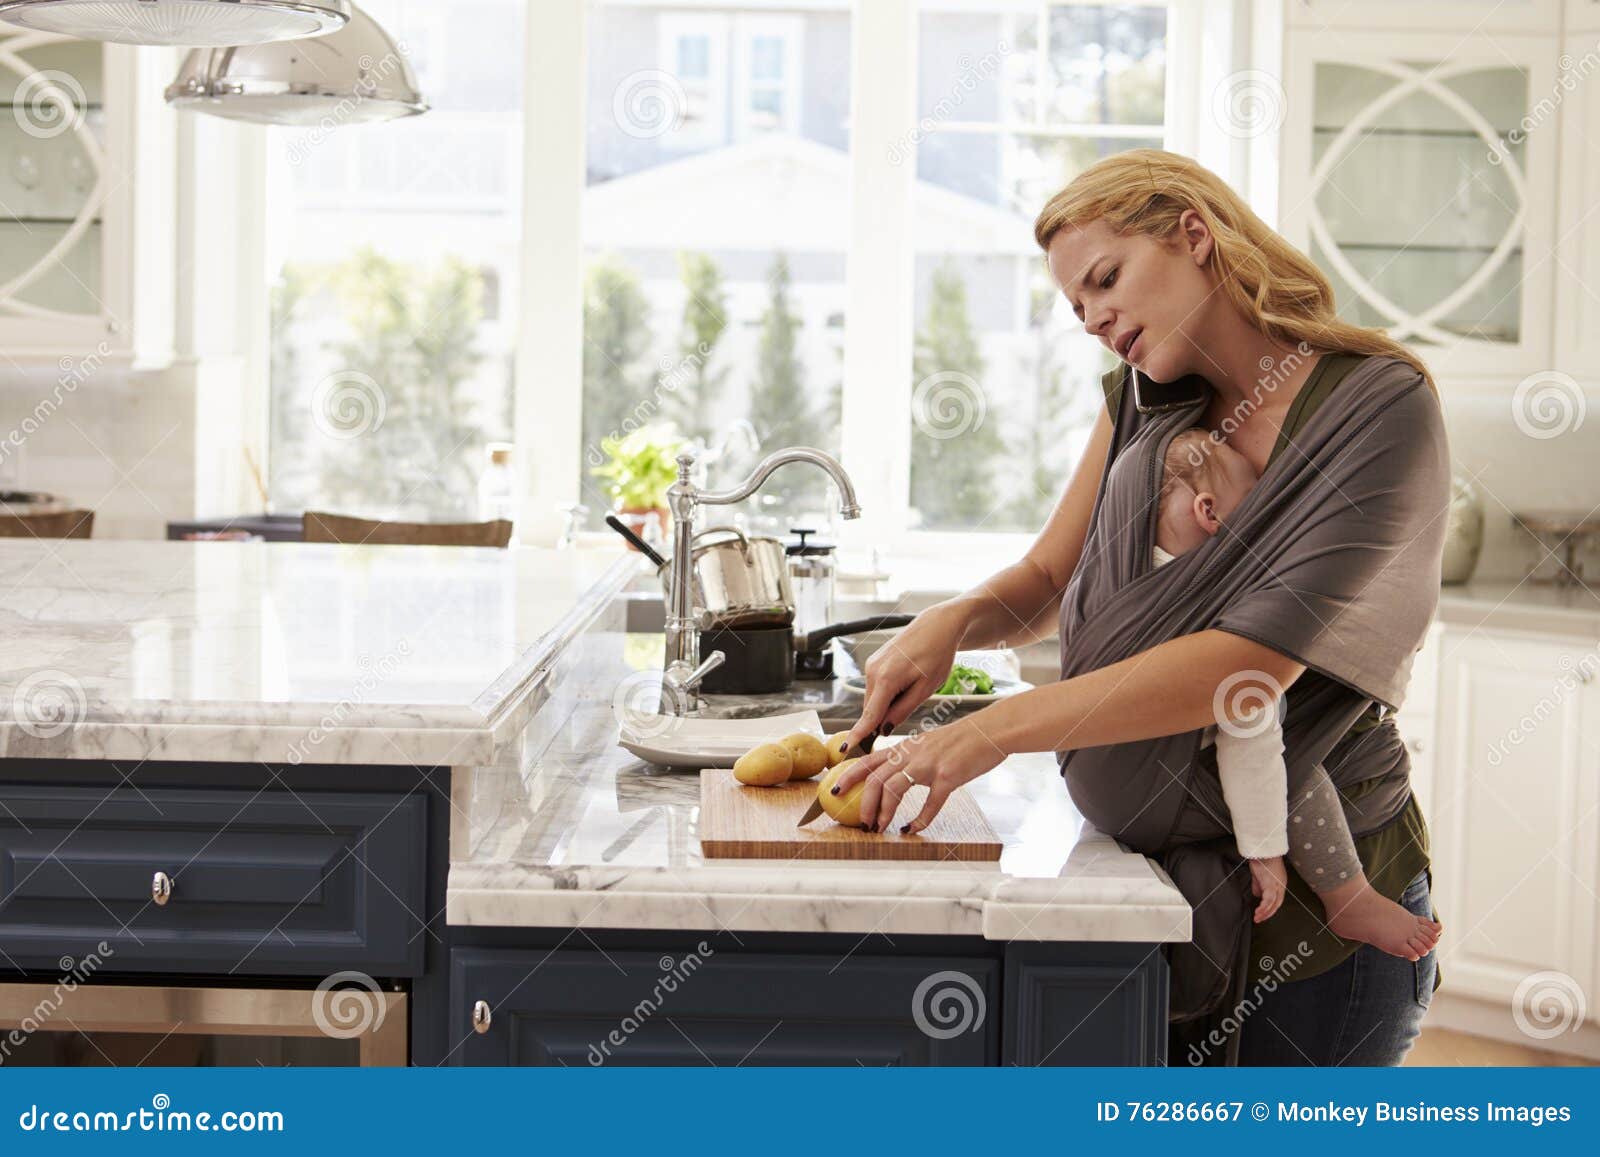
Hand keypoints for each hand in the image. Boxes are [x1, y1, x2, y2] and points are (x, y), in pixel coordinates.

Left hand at [832, 716, 1004, 833]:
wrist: (989, 731)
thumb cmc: (962, 741)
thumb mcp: (928, 744)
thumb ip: (910, 757)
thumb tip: (896, 773)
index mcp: (905, 746)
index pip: (868, 760)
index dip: (848, 776)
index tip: (835, 791)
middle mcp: (912, 754)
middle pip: (876, 778)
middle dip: (864, 803)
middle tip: (862, 823)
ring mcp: (929, 765)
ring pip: (895, 789)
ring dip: (884, 812)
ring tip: (881, 828)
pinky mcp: (948, 777)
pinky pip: (930, 802)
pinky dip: (920, 819)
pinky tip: (913, 829)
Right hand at [842, 604, 965, 751]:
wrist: (937, 626)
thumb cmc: (937, 654)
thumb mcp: (926, 688)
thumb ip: (903, 710)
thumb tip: (884, 728)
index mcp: (886, 679)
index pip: (869, 715)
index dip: (857, 735)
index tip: (844, 750)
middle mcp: (873, 671)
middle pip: (871, 709)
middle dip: (882, 719)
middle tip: (908, 710)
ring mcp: (871, 665)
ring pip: (873, 698)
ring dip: (887, 704)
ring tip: (913, 687)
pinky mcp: (874, 662)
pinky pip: (876, 687)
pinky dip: (887, 693)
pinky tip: (906, 682)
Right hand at [1248, 856, 1286, 923]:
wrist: (1263, 849)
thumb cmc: (1261, 858)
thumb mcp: (1259, 875)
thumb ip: (1259, 885)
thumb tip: (1257, 895)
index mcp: (1280, 882)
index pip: (1277, 899)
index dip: (1270, 908)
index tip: (1263, 913)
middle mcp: (1281, 885)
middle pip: (1277, 904)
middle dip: (1268, 914)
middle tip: (1259, 919)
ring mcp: (1277, 885)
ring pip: (1273, 904)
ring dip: (1265, 913)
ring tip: (1257, 918)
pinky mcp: (1271, 885)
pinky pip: (1269, 900)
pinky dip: (1264, 908)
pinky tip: (1258, 912)